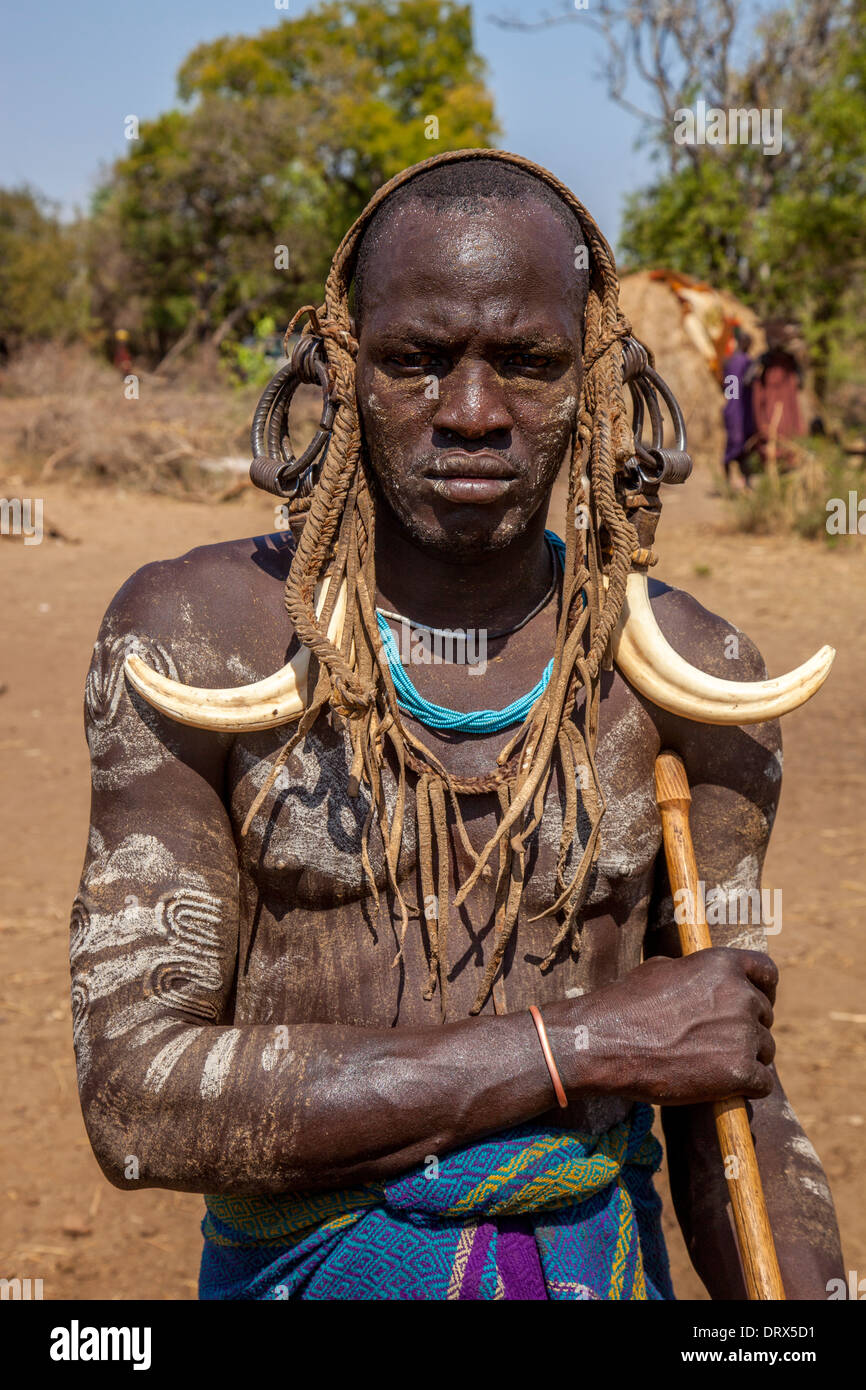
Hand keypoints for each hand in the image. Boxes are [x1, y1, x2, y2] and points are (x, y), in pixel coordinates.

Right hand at [564, 948, 777, 1106]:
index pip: (767, 972)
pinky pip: (761, 1083)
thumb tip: (708, 982)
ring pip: (765, 1051)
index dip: (763, 989)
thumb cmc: (626, 1004)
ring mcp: (743, 1034)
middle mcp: (740, 995)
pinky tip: (718, 1087)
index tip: (756, 1004)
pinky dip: (745, 1088)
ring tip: (709, 1065)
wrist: (606, 1043)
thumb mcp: (661, 969)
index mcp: (722, 964)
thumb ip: (696, 974)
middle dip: (747, 1029)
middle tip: (716, 1043)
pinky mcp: (740, 1072)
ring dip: (746, 1059)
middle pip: (765, 1016)